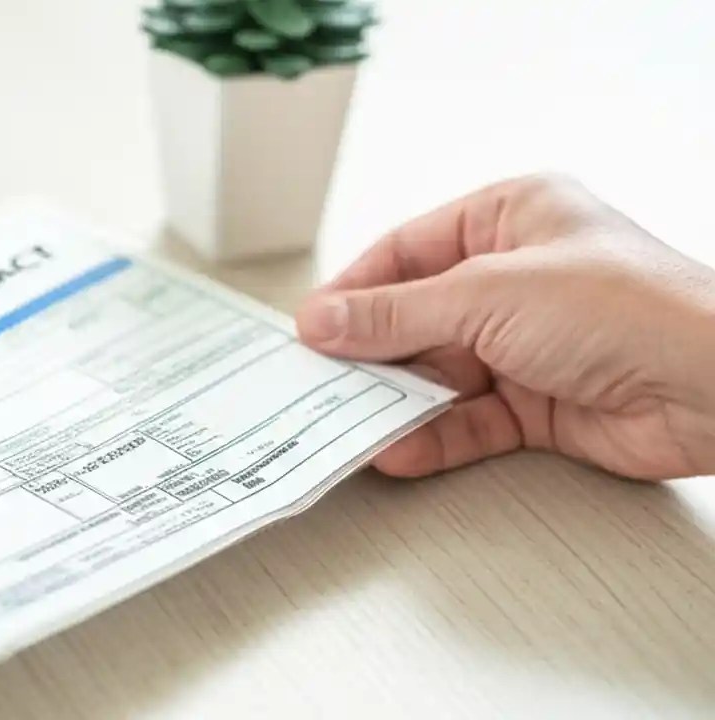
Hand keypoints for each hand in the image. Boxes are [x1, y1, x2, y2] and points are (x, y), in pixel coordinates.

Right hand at [295, 174, 714, 480]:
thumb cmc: (631, 308)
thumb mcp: (488, 295)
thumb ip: (397, 314)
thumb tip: (326, 319)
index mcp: (510, 218)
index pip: (407, 252)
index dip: (354, 290)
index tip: (312, 327)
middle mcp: (516, 278)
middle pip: (416, 317)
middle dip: (371, 352)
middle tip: (319, 379)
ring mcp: (527, 343)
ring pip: (438, 374)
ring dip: (396, 400)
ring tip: (348, 420)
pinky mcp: (539, 403)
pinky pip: (468, 420)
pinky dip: (432, 436)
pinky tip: (398, 447)